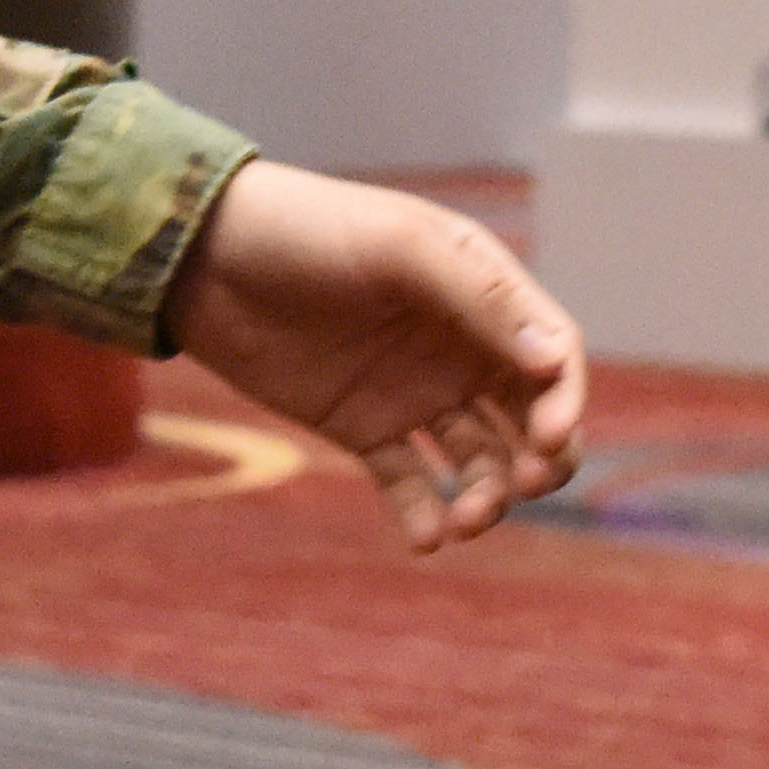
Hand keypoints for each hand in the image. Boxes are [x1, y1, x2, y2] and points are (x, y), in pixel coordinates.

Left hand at [160, 160, 586, 548]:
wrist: (204, 257)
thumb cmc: (307, 231)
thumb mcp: (397, 248)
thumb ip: (477, 298)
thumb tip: (554, 362)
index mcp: (481, 293)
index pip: (552, 355)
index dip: (564, 401)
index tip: (547, 437)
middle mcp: (460, 348)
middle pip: (529, 418)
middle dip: (540, 460)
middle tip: (520, 485)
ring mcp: (415, 393)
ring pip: (478, 461)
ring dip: (486, 496)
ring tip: (464, 521)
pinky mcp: (365, 429)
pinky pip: (411, 485)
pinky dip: (425, 515)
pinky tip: (427, 538)